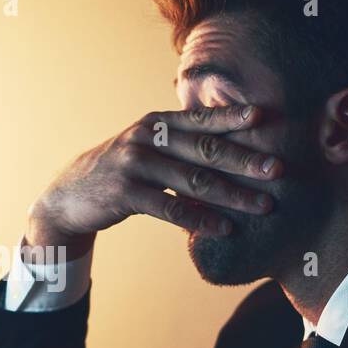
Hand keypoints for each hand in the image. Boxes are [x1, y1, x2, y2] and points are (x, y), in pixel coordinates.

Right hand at [26, 103, 279, 253]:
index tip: (266, 118)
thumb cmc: (118, 172)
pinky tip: (224, 229)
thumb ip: (178, 143)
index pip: (201, 118)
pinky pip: (170, 208)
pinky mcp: (125, 193)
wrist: (68, 196)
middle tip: (279, 169)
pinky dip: (200, 220)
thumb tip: (227, 145)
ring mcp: (134, 164)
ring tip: (263, 205)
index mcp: (156, 123)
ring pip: (193, 181)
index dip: (233, 117)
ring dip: (233, 195)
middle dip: (245, 160)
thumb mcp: (145, 147)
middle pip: (205, 149)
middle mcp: (147, 137)